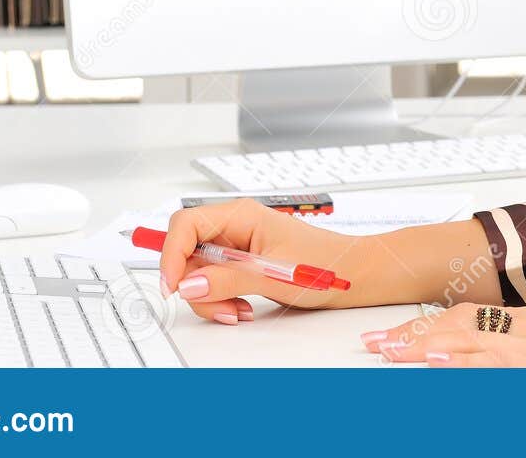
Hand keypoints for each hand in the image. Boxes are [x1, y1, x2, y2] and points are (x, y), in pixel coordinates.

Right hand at [159, 198, 373, 324]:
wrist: (354, 274)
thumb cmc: (326, 263)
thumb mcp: (274, 274)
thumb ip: (229, 279)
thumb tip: (188, 284)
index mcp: (242, 215)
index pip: (185, 225)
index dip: (171, 254)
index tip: (171, 286)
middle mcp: (235, 227)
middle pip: (187, 253)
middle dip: (196, 286)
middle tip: (221, 307)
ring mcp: (238, 247)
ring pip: (198, 273)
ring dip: (211, 298)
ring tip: (239, 310)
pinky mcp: (242, 264)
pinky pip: (215, 282)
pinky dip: (222, 300)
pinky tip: (243, 308)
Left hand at [361, 302, 525, 366]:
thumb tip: (495, 363)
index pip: (467, 317)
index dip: (427, 326)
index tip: (396, 335)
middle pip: (457, 328)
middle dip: (411, 337)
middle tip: (373, 345)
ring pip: (467, 345)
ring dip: (424, 349)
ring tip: (388, 353)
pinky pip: (495, 369)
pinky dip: (464, 368)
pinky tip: (438, 366)